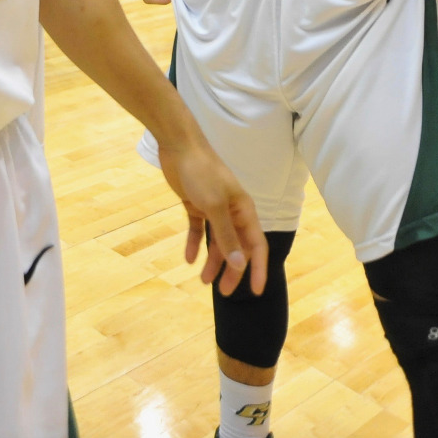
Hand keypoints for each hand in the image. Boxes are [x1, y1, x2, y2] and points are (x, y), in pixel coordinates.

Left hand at [157, 136, 267, 295]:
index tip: (256, 291)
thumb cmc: (201, 173)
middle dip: (231, 270)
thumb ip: (226, 235)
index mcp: (244, 211)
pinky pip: (198, 229)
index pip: (256, 246)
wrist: (179, 145)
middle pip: (236, 247)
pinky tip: (188, 258)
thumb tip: (239, 263)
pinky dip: (193, 243)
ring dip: (212, 260)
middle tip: (222, 292)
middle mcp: (232, 211)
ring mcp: (213, 208)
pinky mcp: (195, 204)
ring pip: (217, 241)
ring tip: (202, 280)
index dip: (257, 269)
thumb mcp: (215, 206)